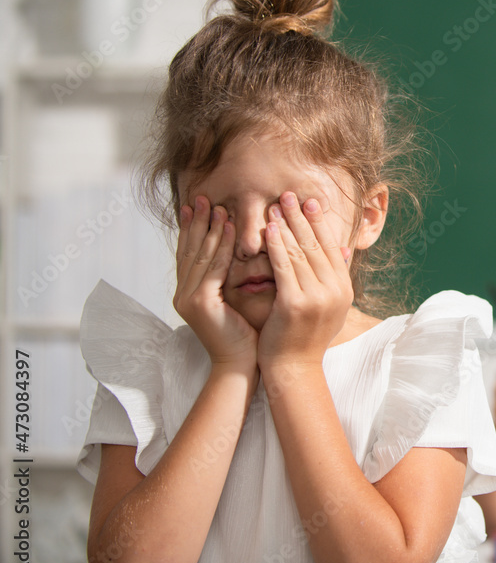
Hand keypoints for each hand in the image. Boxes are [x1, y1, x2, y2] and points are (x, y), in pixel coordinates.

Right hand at [173, 196, 257, 369]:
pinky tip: (228, 228)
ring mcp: (188, 298)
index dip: (193, 229)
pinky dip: (221, 245)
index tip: (199, 205)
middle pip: (190, 250)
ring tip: (216, 205)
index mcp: (189, 293)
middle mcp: (183, 294)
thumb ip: (232, 278)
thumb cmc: (245, 335)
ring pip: (200, 255)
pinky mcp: (200, 302)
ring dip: (209, 228)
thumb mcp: (235, 300)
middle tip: (202, 197)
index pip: (189, 254)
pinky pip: (213, 267)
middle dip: (196, 222)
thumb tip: (243, 252)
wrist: (241, 366)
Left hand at [256, 192, 353, 372]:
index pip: (332, 248)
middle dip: (302, 217)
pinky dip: (277, 245)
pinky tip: (269, 230)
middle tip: (290, 195)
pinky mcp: (296, 303)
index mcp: (344, 290)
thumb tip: (343, 250)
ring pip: (301, 252)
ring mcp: (317, 297)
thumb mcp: (329, 306)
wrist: (294, 368)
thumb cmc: (305, 337)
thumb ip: (334, 277)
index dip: (320, 223)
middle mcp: (335, 291)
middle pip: (317, 246)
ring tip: (276, 207)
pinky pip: (284, 267)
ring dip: (288, 226)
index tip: (310, 202)